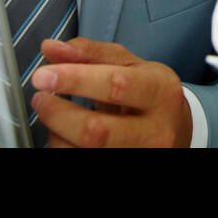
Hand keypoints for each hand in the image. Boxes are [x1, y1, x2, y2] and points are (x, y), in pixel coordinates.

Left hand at [30, 38, 192, 147]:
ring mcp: (143, 155)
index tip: (44, 75)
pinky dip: (64, 146)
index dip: (75, 80)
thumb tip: (51, 49)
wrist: (176, 130)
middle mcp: (157, 130)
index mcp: (161, 91)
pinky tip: (66, 135)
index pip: (116, 85)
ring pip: (84, 152)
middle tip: (41, 99)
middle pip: (96, 132)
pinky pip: (82, 162)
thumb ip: (90, 53)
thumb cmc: (150, 94)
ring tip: (55, 117)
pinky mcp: (126, 168)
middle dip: (58, 115)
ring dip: (57, 134)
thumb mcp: (130, 65)